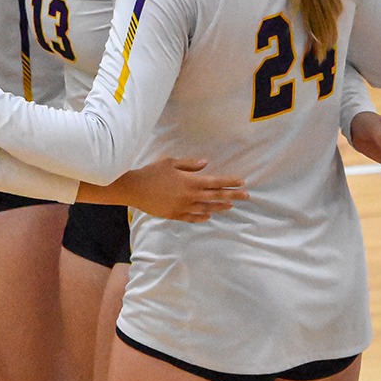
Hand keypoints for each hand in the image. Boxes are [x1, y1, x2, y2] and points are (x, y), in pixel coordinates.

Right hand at [103, 157, 245, 222]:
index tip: (242, 182)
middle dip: (232, 195)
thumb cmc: (151, 172)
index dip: (230, 182)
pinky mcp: (174, 215)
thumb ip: (189, 164)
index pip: (215, 182)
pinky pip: (192, 217)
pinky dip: (202, 217)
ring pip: (206, 208)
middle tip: (246, 196)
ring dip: (220, 207)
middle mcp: (189, 196)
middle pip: (215, 196)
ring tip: (230, 206)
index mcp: (190, 182)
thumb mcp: (170, 162)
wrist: (134, 189)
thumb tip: (206, 163)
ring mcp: (182, 207)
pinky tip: (209, 216)